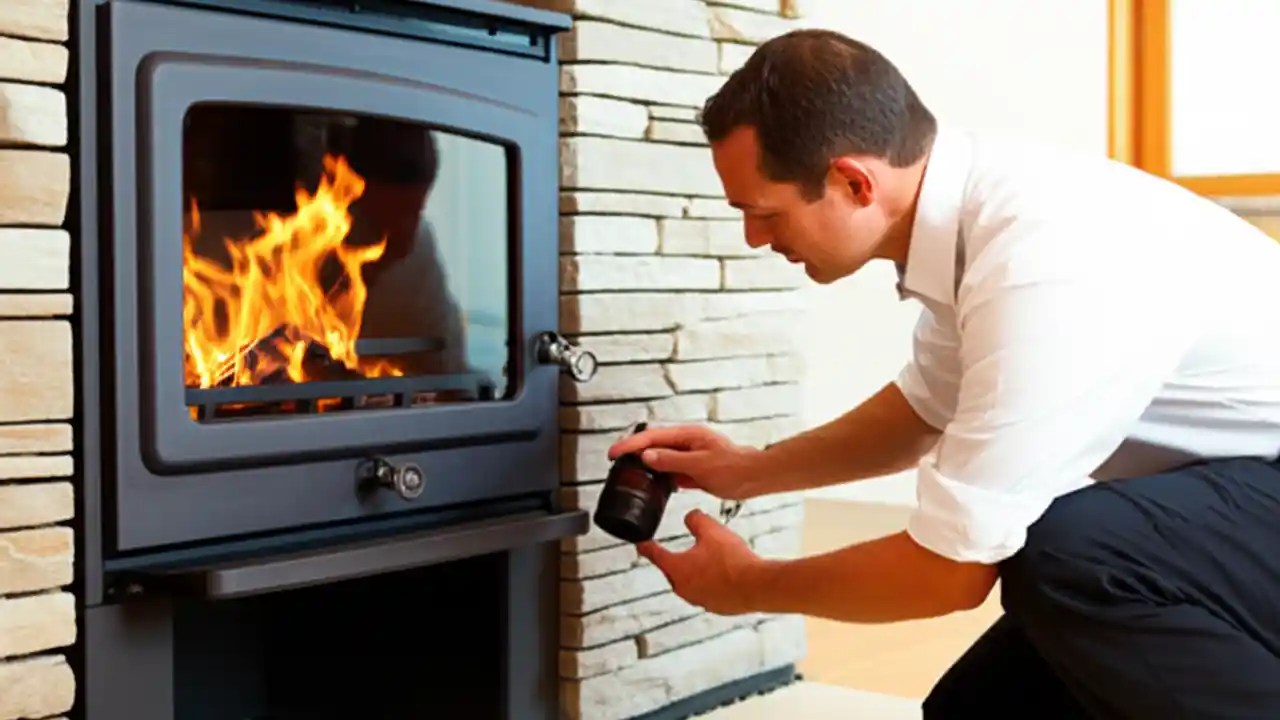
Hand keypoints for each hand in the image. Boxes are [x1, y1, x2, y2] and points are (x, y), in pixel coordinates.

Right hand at [607, 424, 764, 500]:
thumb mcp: (699, 465)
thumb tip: (647, 456)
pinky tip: (654, 484)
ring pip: (662, 457)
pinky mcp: (695, 468)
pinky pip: (672, 469)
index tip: (614, 453)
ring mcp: (691, 454)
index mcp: (687, 435)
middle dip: (633, 451)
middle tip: (616, 460)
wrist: (754, 477)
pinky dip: (660, 475)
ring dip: (646, 464)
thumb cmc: (733, 468)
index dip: (630, 445)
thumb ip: (672, 461)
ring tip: (629, 472)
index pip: (651, 437)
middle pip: (654, 444)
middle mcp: (687, 442)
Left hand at [638, 510, 767, 615]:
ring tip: (707, 560)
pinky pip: (707, 591)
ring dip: (695, 571)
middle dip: (675, 560)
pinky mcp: (716, 607)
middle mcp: (683, 588)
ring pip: (691, 582)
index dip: (646, 546)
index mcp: (676, 568)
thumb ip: (695, 520)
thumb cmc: (732, 560)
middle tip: (677, 551)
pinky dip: (711, 582)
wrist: (756, 586)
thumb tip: (690, 517)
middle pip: (672, 571)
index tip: (641, 544)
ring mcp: (699, 600)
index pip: (654, 554)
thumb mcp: (711, 530)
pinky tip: (724, 573)